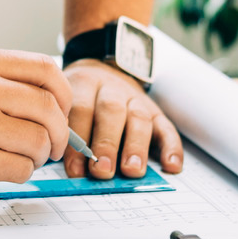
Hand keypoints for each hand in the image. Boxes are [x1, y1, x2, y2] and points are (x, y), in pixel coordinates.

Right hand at [0, 49, 72, 199]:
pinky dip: (18, 173)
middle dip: (57, 133)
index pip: (46, 69)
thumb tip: (59, 107)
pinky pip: (21, 169)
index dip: (63, 95)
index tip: (60, 112)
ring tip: (14, 157)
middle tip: (48, 146)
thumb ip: (5, 84)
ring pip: (38, 141)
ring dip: (35, 157)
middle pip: (49, 108)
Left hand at [62, 60, 182, 179]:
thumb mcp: (66, 103)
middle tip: (102, 170)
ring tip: (132, 171)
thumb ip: (66, 130)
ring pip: (139, 119)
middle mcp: (112, 90)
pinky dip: (171, 148)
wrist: (104, 67)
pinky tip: (171, 166)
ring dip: (136, 147)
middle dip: (107, 144)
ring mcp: (136, 99)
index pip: (81, 110)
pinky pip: (167, 127)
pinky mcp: (156, 112)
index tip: (75, 169)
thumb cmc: (81, 96)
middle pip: (111, 112)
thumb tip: (70, 170)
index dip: (77, 142)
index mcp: (85, 84)